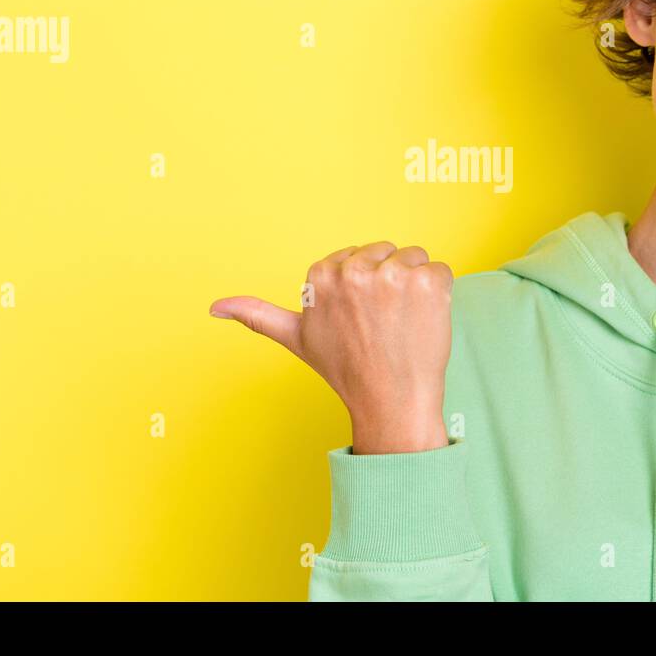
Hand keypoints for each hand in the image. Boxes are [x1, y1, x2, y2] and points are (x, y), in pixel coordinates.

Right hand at [210, 241, 452, 453]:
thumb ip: (257, 315)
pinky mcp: (428, 282)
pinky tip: (424, 322)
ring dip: (416, 287)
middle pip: (386, 252)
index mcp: (321, 274)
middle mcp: (354, 270)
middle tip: (382, 324)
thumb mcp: (296, 338)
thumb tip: (214, 307)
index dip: (364, 288)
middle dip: (390, 282)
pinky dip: (440, 295)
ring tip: (402, 324)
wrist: (391, 402)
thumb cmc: (347, 370)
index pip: (357, 256)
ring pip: (415, 257)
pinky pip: (441, 270)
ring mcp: (393, 275)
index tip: (360, 319)